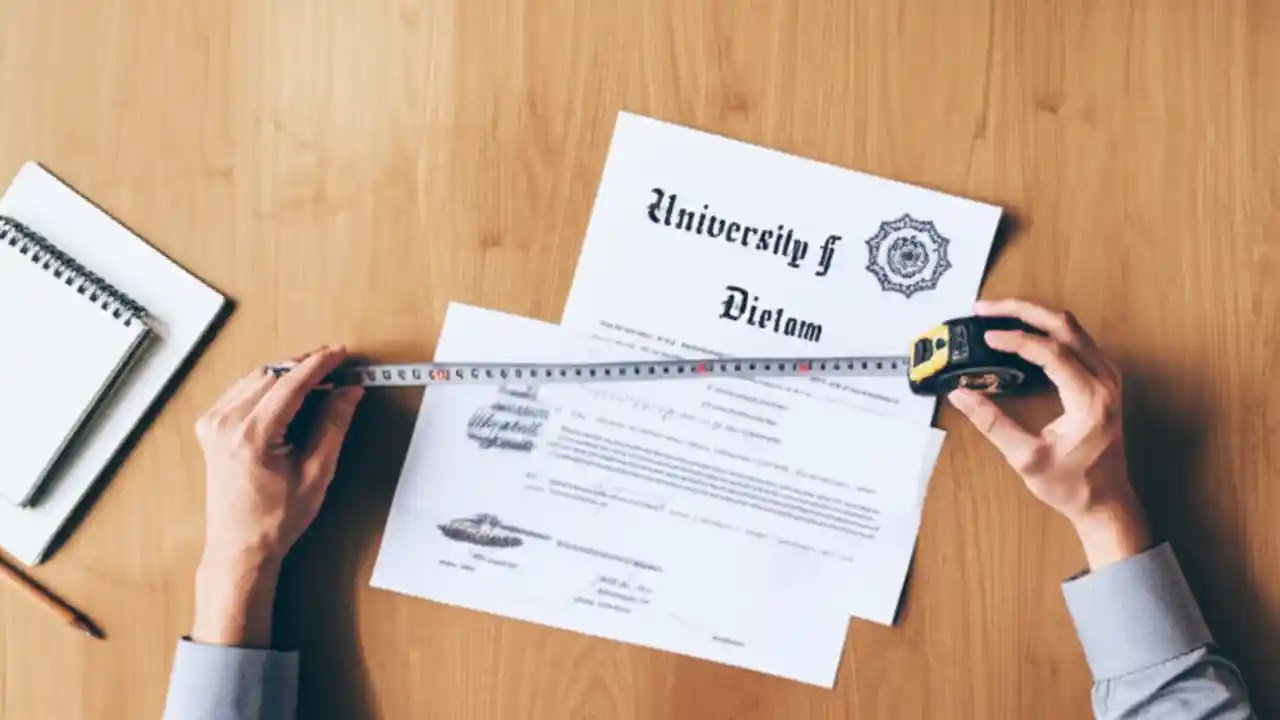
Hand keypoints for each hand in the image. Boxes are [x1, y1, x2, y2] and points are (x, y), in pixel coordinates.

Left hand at [190, 346, 363, 645]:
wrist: (240, 547)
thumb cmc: (275, 519)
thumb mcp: (316, 473)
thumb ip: (333, 425)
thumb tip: (348, 392)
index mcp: (251, 435)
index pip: (291, 383)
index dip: (320, 364)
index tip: (340, 353)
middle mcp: (226, 424)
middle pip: (272, 375)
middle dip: (304, 367)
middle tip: (336, 368)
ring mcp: (213, 425)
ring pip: (255, 379)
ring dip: (286, 375)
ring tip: (317, 382)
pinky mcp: (210, 429)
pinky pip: (241, 392)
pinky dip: (266, 387)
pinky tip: (286, 396)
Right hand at [947, 299, 1150, 569]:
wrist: (1106, 500)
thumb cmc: (1073, 484)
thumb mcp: (1026, 458)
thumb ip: (992, 424)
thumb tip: (962, 395)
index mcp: (1090, 400)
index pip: (1051, 352)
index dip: (1015, 339)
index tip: (987, 336)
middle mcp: (1105, 382)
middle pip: (1065, 326)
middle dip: (1023, 311)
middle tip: (986, 308)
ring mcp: (1108, 377)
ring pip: (1073, 327)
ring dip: (1035, 315)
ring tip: (999, 314)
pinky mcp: (1103, 379)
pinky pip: (1077, 339)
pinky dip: (1048, 329)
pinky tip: (1024, 331)